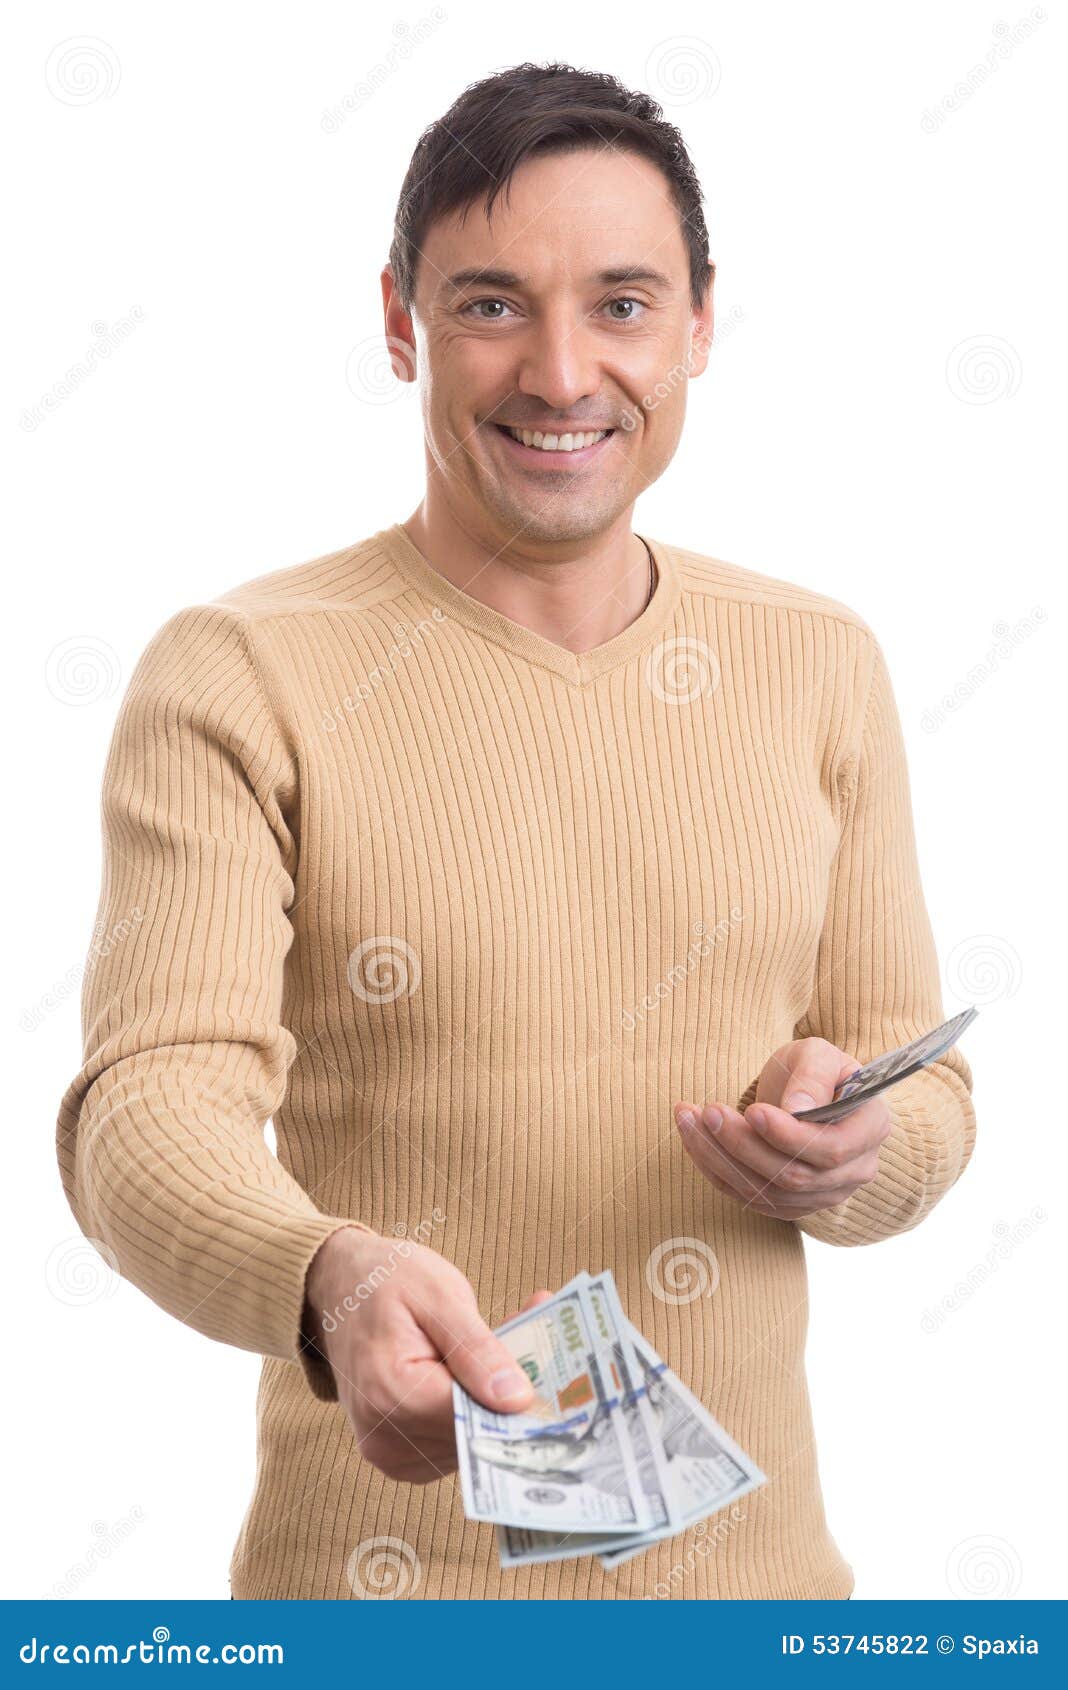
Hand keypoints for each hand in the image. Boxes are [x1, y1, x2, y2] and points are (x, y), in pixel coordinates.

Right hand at [303, 1228, 550, 1482]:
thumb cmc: (385, 1280)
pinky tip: (482, 1370)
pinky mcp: (399, 1455)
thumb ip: (477, 1349)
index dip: (520, 1399)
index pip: (474, 1417)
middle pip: (475, 1432)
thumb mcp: (438, 1294)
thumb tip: (518, 1400)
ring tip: (511, 1343)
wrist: (338, 1287)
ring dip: (495, 1401)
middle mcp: (385, 1436)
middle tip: (543, 1343)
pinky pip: (454, 1442)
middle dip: (513, 1394)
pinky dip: (474, 1408)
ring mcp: (389, 1452)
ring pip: (470, 1440)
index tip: (561, 1376)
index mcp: (391, 1392)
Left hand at [674, 1037, 892, 1220]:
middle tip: (708, 1111)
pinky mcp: (791, 1204)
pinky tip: (694, 1139)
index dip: (789, 1137)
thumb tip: (797, 1109)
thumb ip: (813, 1076)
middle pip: (794, 1176)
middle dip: (743, 1145)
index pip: (831, 1149)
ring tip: (689, 1119)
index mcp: (870, 1129)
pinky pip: (750, 1197)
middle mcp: (853, 1171)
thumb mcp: (818, 1054)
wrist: (807, 1093)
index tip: (753, 1110)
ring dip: (720, 1158)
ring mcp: (823, 1194)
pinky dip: (716, 1170)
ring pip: (767, 1192)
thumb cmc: (816, 1069)